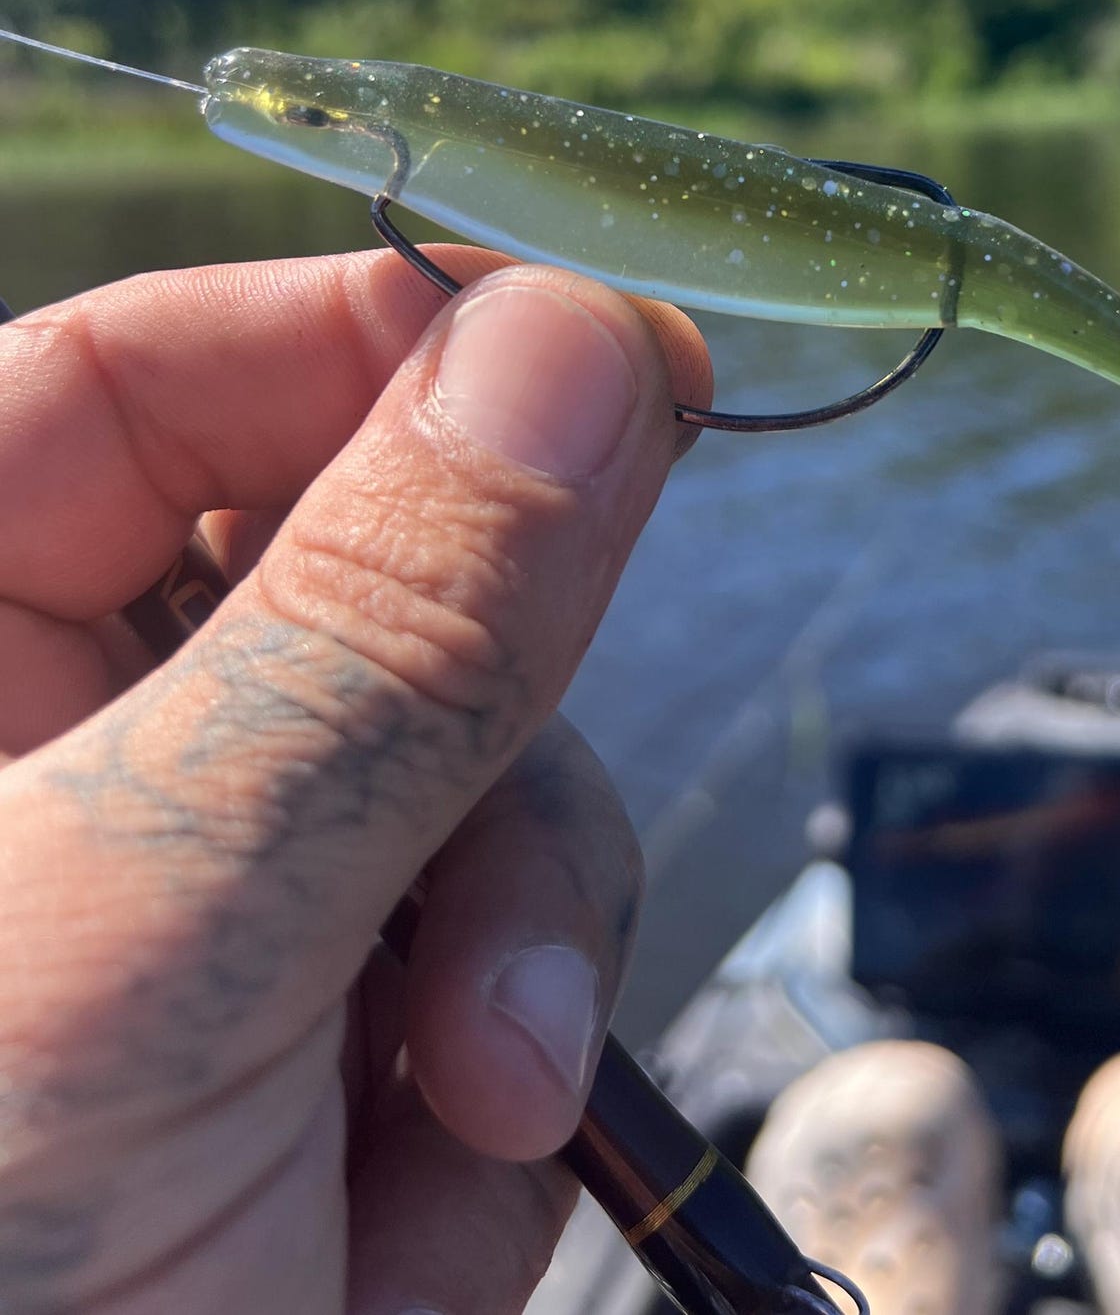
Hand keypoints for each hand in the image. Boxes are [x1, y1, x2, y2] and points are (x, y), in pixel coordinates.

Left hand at [0, 250, 710, 1314]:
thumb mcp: (147, 952)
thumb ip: (383, 635)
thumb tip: (574, 341)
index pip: (148, 377)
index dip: (372, 345)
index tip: (604, 359)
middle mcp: (68, 762)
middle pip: (373, 573)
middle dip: (480, 727)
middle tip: (503, 869)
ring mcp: (214, 914)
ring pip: (475, 777)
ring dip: (511, 941)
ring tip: (455, 1120)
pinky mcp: (324, 1059)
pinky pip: (501, 967)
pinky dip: (499, 1095)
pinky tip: (399, 1231)